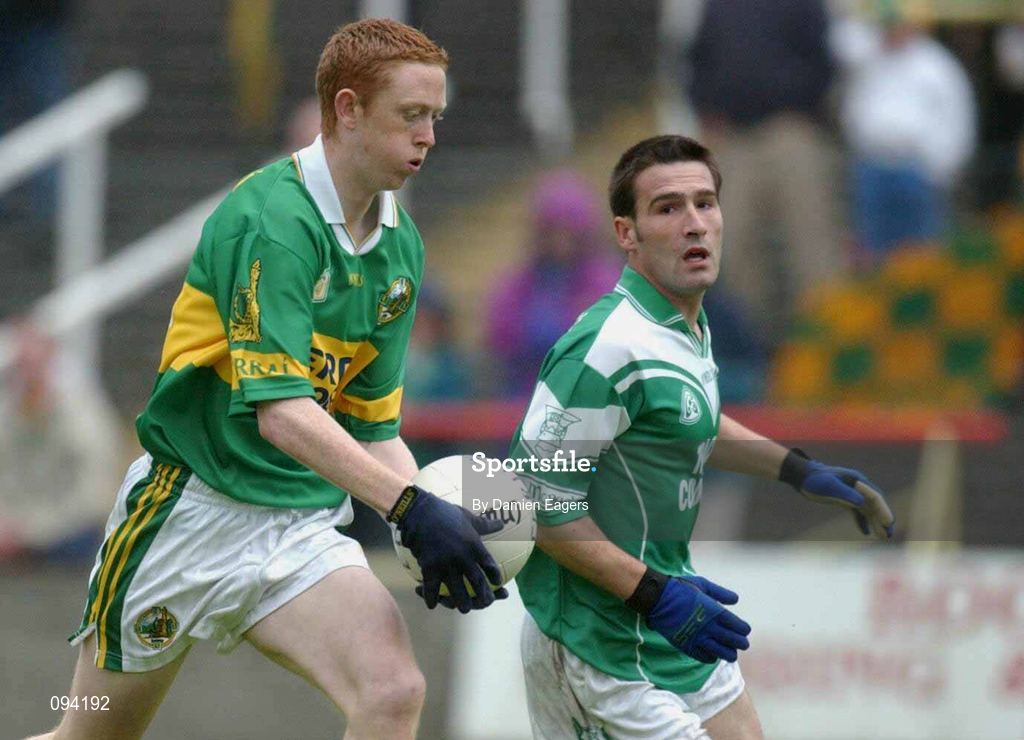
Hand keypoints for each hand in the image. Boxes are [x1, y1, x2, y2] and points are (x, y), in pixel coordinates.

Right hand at [389, 486, 504, 612]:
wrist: (420, 512)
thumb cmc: (445, 512)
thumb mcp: (468, 517)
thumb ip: (485, 524)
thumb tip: (502, 523)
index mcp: (473, 544)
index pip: (489, 564)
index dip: (495, 576)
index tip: (499, 583)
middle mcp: (462, 556)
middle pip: (476, 582)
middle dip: (483, 596)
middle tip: (486, 602)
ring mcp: (446, 564)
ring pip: (456, 590)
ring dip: (461, 602)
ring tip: (463, 608)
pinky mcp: (430, 567)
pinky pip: (432, 588)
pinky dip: (431, 598)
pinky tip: (432, 605)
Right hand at [646, 575, 750, 663]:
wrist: (658, 598)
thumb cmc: (681, 588)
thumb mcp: (703, 584)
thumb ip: (720, 593)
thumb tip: (736, 600)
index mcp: (715, 612)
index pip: (738, 626)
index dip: (743, 630)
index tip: (744, 630)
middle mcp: (709, 627)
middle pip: (733, 641)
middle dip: (741, 643)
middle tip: (743, 644)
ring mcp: (698, 638)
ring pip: (721, 652)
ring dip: (729, 654)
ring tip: (731, 653)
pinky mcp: (687, 645)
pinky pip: (704, 657)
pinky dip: (712, 657)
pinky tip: (713, 654)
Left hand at [780, 449, 894, 539]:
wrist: (801, 477)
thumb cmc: (815, 480)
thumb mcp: (829, 486)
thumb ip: (845, 494)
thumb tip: (862, 503)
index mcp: (857, 481)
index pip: (875, 497)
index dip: (883, 510)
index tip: (888, 523)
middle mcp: (857, 486)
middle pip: (874, 504)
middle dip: (882, 519)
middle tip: (889, 535)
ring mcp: (851, 493)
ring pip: (867, 509)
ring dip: (875, 522)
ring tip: (883, 537)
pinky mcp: (844, 499)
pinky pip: (857, 511)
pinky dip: (862, 521)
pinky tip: (866, 532)